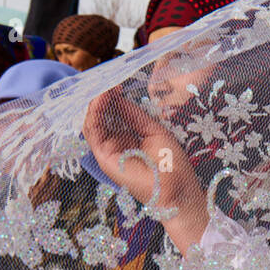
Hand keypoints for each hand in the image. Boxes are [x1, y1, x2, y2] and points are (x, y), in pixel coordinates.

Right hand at [82, 90, 208, 252]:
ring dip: (96, 103)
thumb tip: (117, 97)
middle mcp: (114, 147)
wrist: (177, 187)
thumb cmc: (171, 163)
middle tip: (107, 81)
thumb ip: (133, 115)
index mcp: (126, 141)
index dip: (111, 99)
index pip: (111, 116)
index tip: (115, 83)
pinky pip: (93, 132)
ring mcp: (107, 153)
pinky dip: (95, 113)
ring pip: (92, 124)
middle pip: (99, 118)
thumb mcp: (153, 130)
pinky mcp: (104, 158)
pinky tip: (102, 99)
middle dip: (101, 99)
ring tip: (104, 87)